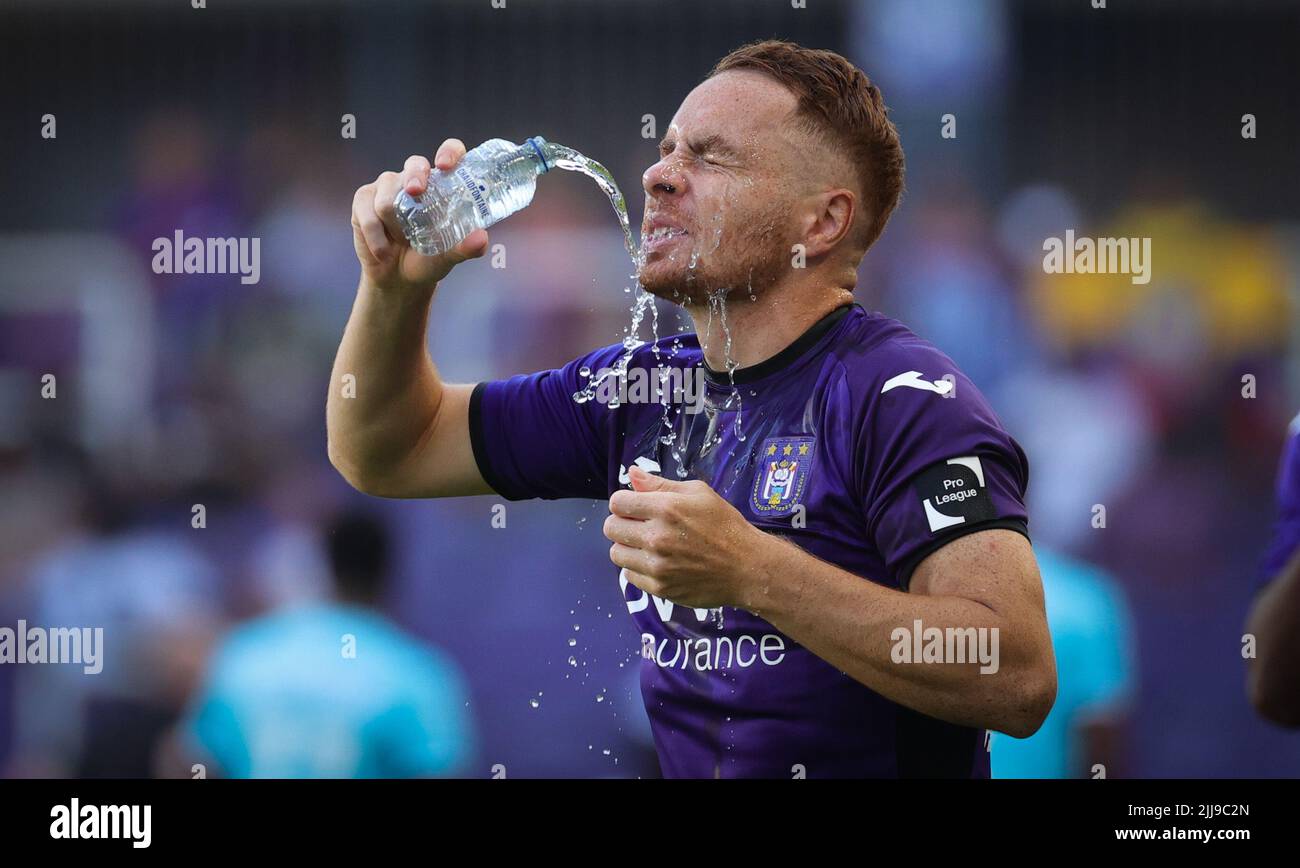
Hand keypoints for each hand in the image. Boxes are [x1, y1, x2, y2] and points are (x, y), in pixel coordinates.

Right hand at [350, 138, 490, 293]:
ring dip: (394, 226)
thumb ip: (466, 248)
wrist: (398, 280)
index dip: (449, 152)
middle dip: (415, 176)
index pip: (449, 153)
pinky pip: (367, 212)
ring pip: (387, 195)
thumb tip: (481, 239)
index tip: (445, 164)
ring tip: (401, 243)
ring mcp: (388, 187)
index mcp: (441, 186)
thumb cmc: (428, 260)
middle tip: (416, 192)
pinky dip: (376, 236)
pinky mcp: (364, 199)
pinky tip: (383, 251)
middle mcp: (415, 180)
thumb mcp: (449, 256)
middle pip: (414, 164)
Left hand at [603, 466, 767, 609]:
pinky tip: (657, 563)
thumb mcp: (698, 493)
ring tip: (647, 546)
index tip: (635, 507)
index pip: (617, 502)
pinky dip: (638, 569)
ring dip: (628, 547)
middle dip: (622, 523)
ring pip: (616, 554)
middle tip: (640, 526)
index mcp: (665, 508)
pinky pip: (629, 576)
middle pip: (611, 528)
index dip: (624, 502)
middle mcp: (656, 537)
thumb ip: (660, 484)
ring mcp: (657, 566)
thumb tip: (632, 473)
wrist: (746, 567)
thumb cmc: (724, 525)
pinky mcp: (660, 588)